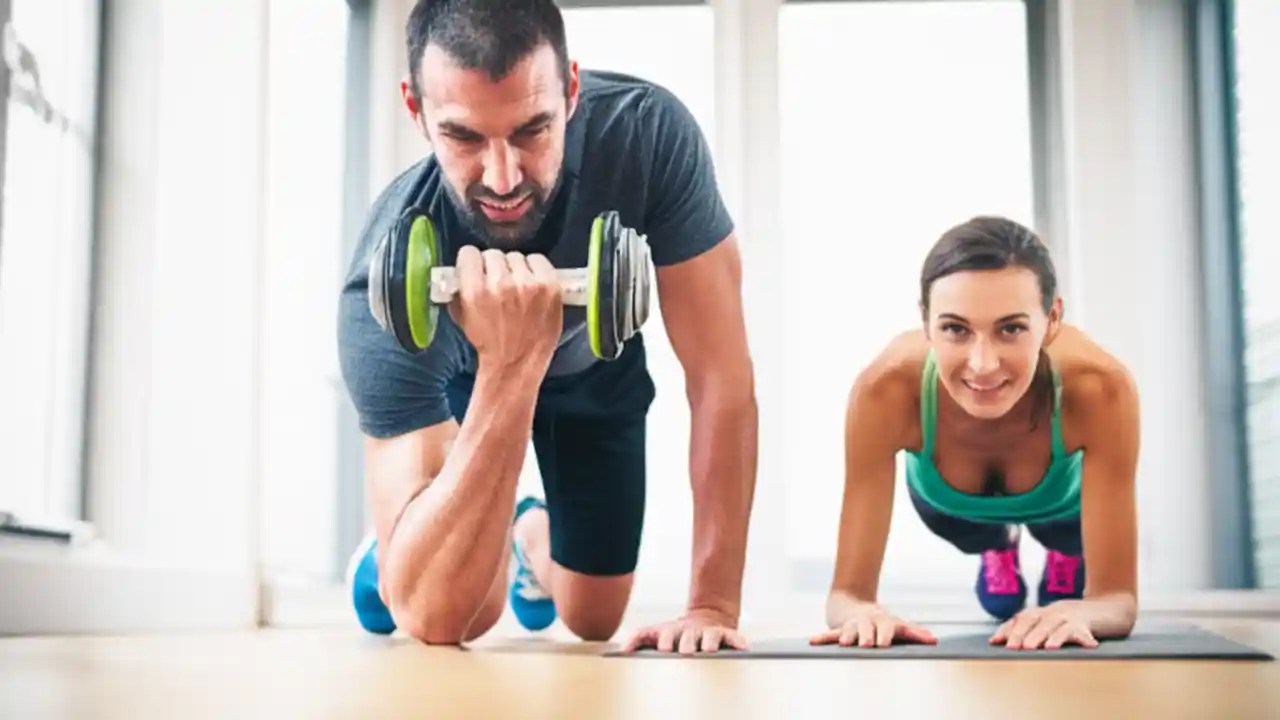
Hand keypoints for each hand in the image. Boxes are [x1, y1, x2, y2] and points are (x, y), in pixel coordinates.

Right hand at [451, 247, 562, 371]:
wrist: (516, 363)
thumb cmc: (489, 342)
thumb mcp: (462, 317)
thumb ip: (459, 290)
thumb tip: (460, 271)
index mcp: (476, 292)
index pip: (469, 253)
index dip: (471, 262)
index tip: (476, 269)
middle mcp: (502, 285)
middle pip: (493, 254)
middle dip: (493, 267)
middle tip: (497, 282)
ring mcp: (528, 284)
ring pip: (516, 257)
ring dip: (515, 269)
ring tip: (517, 287)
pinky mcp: (550, 286)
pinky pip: (539, 260)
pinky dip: (535, 269)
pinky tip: (532, 283)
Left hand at [620, 608, 746, 654]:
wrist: (705, 616)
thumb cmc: (676, 632)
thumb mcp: (656, 632)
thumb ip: (638, 638)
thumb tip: (622, 649)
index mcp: (674, 632)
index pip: (668, 635)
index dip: (666, 640)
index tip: (665, 648)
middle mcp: (691, 632)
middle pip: (689, 637)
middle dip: (688, 643)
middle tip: (687, 650)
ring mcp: (708, 632)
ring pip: (710, 637)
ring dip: (710, 643)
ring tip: (709, 649)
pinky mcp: (726, 634)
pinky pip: (733, 637)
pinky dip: (738, 641)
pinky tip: (743, 647)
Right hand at [809, 602, 936, 647]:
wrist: (851, 600)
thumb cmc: (879, 620)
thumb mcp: (896, 624)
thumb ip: (913, 632)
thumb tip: (934, 640)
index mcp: (882, 620)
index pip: (886, 626)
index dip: (885, 634)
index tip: (884, 644)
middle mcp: (866, 621)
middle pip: (866, 627)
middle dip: (866, 634)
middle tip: (867, 644)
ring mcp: (851, 624)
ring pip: (848, 629)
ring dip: (846, 635)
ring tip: (844, 643)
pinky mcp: (838, 629)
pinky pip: (829, 634)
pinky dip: (821, 638)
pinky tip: (812, 642)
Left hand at [989, 602, 1098, 649]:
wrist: (1112, 606)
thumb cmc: (1080, 620)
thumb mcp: (1057, 622)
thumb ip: (1039, 631)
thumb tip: (1012, 646)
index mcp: (1044, 612)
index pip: (1021, 618)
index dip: (1007, 629)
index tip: (994, 642)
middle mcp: (1054, 611)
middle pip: (1033, 620)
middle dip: (1020, 633)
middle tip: (1011, 648)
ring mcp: (1071, 615)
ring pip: (1053, 624)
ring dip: (1042, 635)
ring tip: (1033, 648)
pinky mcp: (1090, 622)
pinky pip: (1082, 629)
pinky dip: (1081, 638)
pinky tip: (1078, 645)